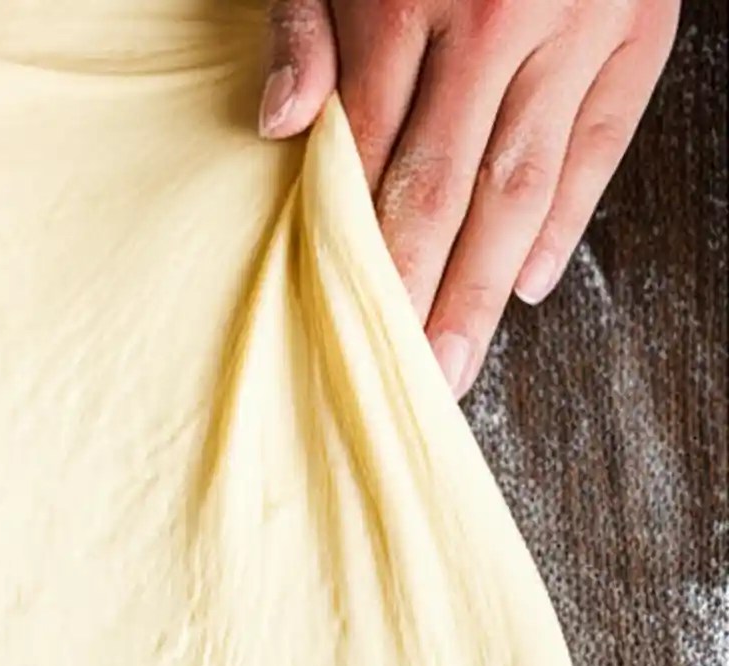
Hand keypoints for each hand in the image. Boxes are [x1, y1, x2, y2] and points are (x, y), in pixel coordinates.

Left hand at [260, 0, 679, 397]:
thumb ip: (303, 26)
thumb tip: (282, 129)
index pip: (372, 153)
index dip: (357, 242)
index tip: (343, 313)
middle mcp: (497, 23)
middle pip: (447, 189)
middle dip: (422, 292)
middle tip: (407, 377)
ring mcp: (578, 28)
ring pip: (523, 185)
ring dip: (487, 282)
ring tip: (460, 357)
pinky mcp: (637, 30)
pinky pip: (599, 144)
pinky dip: (564, 218)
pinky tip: (526, 281)